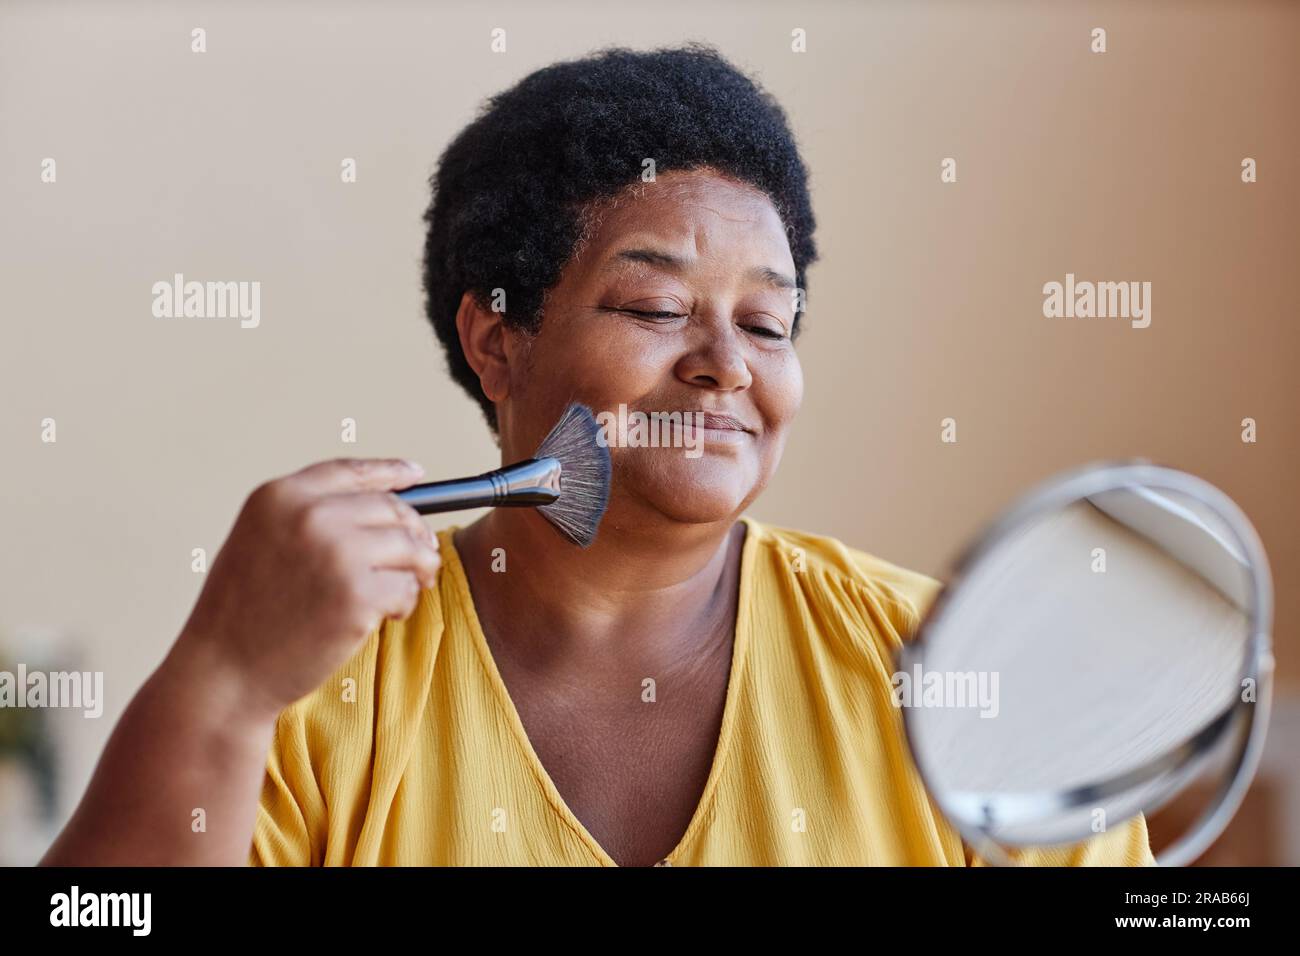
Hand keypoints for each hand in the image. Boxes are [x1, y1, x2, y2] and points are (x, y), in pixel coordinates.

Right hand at [172, 458, 439, 718]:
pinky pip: (408, 587)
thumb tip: (382, 508)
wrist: (223, 672)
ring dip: (417, 569)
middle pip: (390, 508)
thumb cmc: (242, 616)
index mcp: (280, 496)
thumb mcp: (260, 542)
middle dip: (413, 533)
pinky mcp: (359, 594)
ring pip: (409, 546)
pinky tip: (388, 616)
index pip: (351, 471)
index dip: (390, 471)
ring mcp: (337, 553)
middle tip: (420, 560)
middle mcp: (309, 515)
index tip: (416, 474)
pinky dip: (406, 603)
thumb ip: (309, 517)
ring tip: (405, 592)